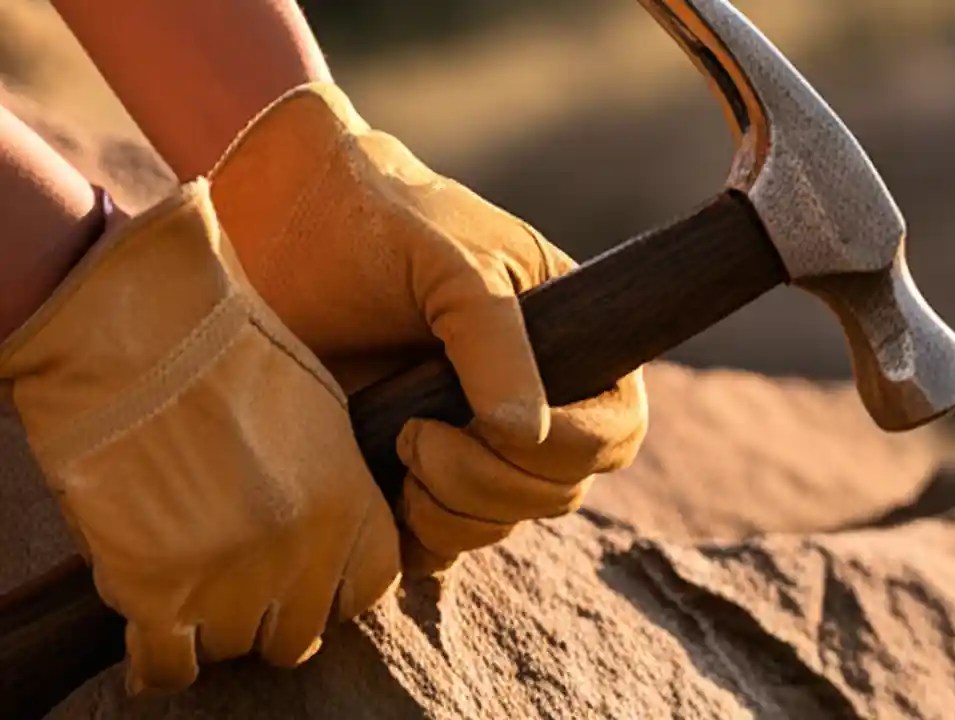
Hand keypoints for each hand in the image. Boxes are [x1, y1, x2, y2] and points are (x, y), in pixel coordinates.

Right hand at [0, 182, 399, 692]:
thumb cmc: (226, 350)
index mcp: (348, 503)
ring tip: (192, 580)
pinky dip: (162, 655)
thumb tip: (337, 527)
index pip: (369, 589)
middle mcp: (300, 550)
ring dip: (216, 624)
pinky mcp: (155, 589)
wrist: (134, 332)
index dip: (337, 587)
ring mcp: (230, 576)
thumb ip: (338, 482)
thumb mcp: (320, 410)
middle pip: (301, 631)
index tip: (310, 574)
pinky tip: (154, 620)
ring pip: (237, 647)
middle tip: (242, 581)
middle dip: (275, 611)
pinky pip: (170, 665)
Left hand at [211, 82, 647, 573]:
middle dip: (494, 481)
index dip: (577, 449)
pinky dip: (417, 533)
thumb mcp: (455, 268)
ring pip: (498, 523)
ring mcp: (468, 443)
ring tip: (397, 443)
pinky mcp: (409, 476)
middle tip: (419, 435)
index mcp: (564, 344)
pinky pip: (438, 542)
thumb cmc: (376, 223)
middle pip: (559, 491)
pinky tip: (378, 487)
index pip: (615, 429)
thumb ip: (498, 347)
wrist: (276, 226)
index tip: (502, 430)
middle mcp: (527, 401)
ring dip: (452, 507)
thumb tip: (528, 437)